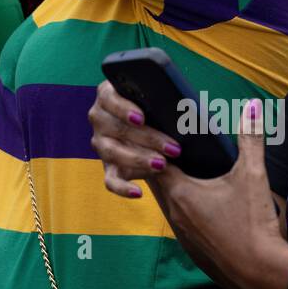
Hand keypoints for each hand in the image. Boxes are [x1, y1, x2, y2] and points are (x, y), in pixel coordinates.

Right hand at [88, 79, 182, 196]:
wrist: (154, 136)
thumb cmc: (159, 113)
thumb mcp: (159, 103)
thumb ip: (165, 102)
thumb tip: (188, 110)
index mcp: (108, 96)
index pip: (108, 98)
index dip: (123, 108)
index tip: (140, 118)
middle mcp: (100, 118)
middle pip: (116, 128)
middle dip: (147, 139)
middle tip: (173, 148)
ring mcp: (102, 144)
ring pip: (113, 152)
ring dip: (138, 159)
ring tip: (163, 165)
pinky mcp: (108, 168)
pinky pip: (110, 180)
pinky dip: (123, 188)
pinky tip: (138, 192)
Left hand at [145, 99, 287, 288]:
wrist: (262, 272)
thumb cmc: (254, 223)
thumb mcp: (253, 176)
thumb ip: (250, 139)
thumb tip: (252, 106)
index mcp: (180, 191)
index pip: (152, 161)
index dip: (155, 145)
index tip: (162, 131)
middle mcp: (174, 212)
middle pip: (156, 180)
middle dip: (160, 162)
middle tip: (173, 146)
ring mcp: (182, 232)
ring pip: (166, 201)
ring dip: (172, 186)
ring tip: (187, 170)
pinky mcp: (192, 246)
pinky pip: (179, 219)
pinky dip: (183, 206)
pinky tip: (201, 201)